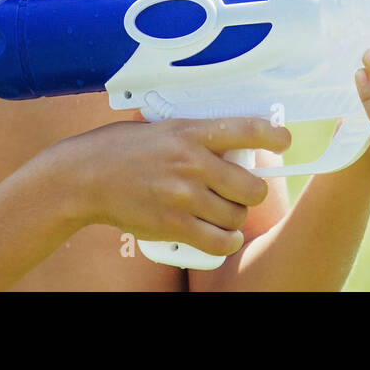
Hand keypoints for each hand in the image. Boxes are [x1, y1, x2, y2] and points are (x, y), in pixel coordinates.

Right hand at [66, 117, 290, 256]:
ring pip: (236, 215)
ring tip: (225, 213)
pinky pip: (219, 241)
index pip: (247, 129)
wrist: (85, 176)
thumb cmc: (123, 148)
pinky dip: (227, 242)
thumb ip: (197, 135)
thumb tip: (234, 141)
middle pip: (251, 186)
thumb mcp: (163, 127)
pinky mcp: (173, 225)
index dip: (274, 135)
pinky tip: (225, 237)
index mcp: (191, 132)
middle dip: (253, 191)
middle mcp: (193, 163)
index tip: (283, 139)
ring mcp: (183, 196)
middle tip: (242, 190)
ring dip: (236, 217)